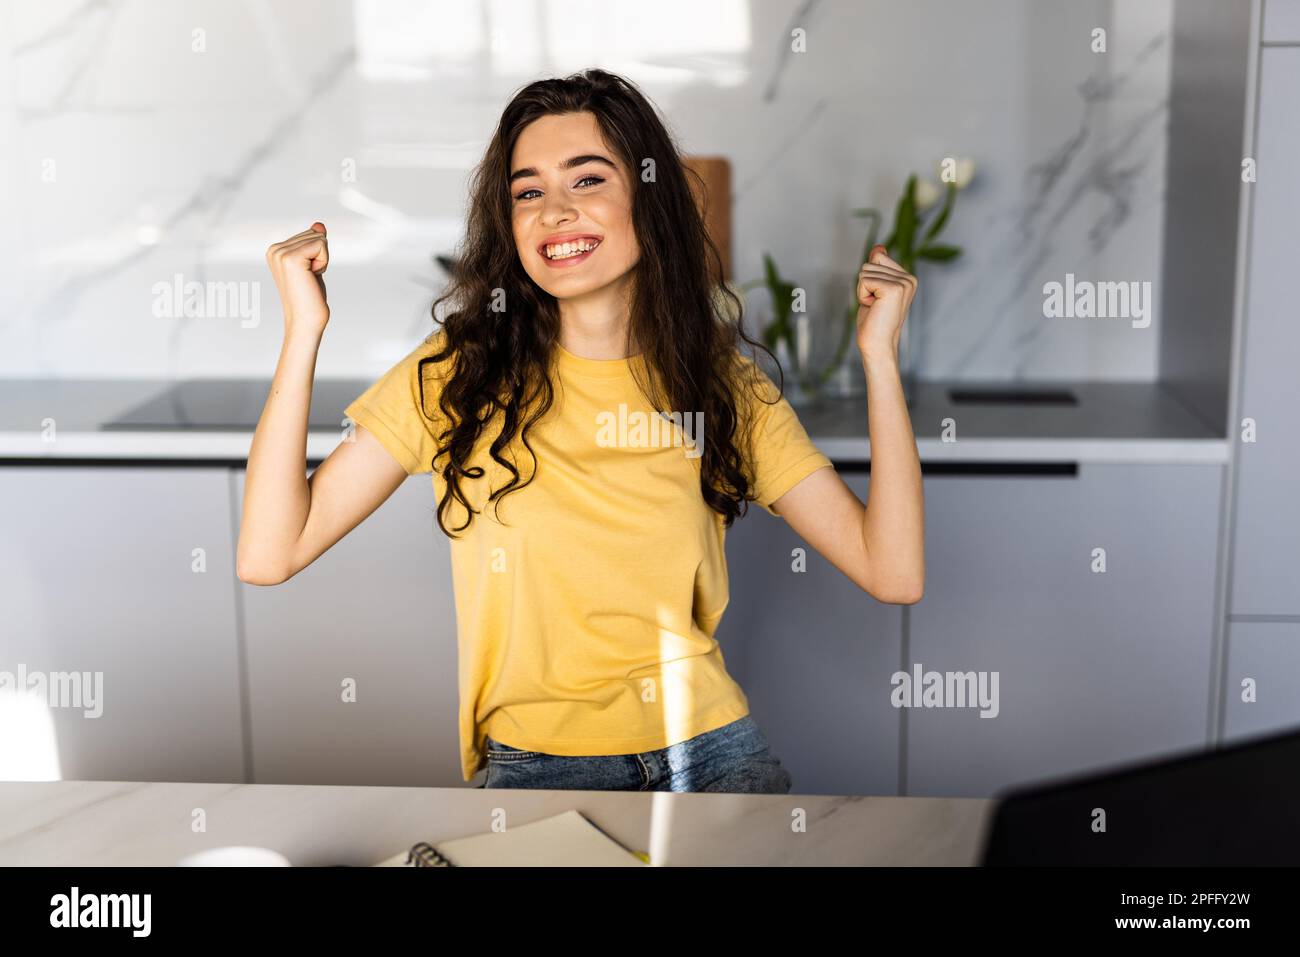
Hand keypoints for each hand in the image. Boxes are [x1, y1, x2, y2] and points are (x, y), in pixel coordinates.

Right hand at [265, 222, 329, 339]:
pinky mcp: (291, 258)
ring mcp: (281, 253)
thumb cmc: (310, 297)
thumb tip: (319, 224)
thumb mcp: (313, 264)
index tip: (307, 274)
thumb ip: (314, 242)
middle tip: (309, 278)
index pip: (310, 234)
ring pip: (319, 238)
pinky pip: (321, 245)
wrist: (306, 321)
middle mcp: (275, 249)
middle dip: (320, 256)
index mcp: (276, 250)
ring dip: (322, 260)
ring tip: (309, 278)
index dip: (317, 255)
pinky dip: (324, 262)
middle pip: (314, 233)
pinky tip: (312, 277)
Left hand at [855, 244, 916, 362]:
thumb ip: (878, 267)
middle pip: (871, 262)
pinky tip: (873, 307)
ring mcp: (903, 283)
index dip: (868, 279)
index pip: (878, 257)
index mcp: (908, 277)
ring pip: (865, 270)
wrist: (878, 345)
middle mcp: (909, 278)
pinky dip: (862, 294)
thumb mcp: (874, 289)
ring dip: (863, 291)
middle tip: (875, 305)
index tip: (877, 299)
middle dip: (864, 284)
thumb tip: (879, 247)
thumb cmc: (874, 321)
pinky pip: (864, 279)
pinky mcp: (893, 288)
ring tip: (874, 307)